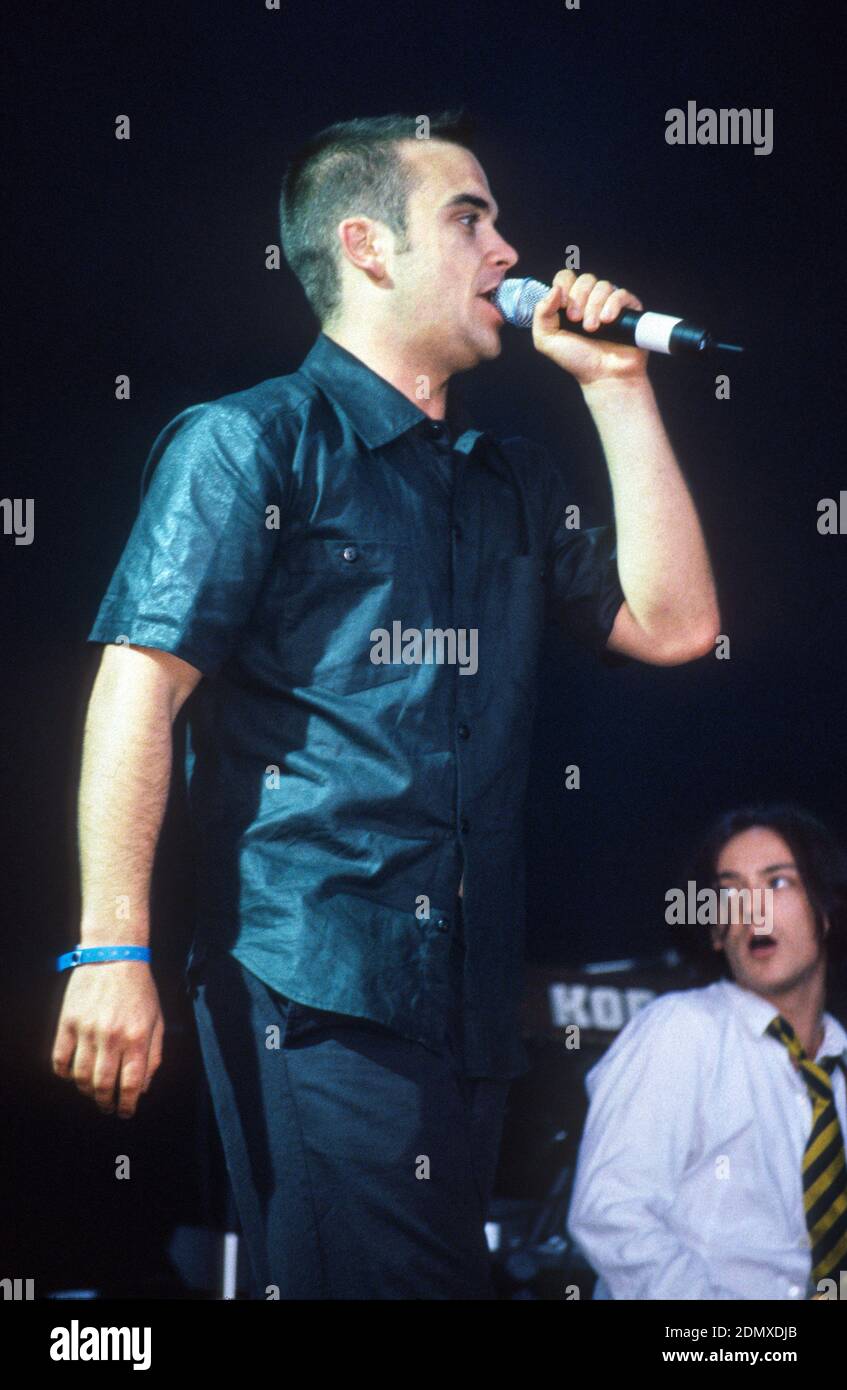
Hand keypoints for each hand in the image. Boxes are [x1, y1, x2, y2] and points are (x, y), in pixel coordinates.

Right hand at [52, 961, 163, 1117]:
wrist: (114, 957)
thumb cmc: (140, 990)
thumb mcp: (157, 1020)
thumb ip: (154, 1055)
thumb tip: (143, 1087)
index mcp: (137, 1037)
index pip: (131, 1084)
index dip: (128, 1105)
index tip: (125, 1112)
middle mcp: (111, 1037)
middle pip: (103, 1086)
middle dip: (106, 1103)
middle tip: (108, 1107)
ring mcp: (87, 1030)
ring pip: (80, 1077)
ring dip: (86, 1091)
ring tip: (92, 1093)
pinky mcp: (67, 1023)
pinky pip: (60, 1059)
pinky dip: (64, 1073)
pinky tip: (72, 1075)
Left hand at [532, 270, 647, 386]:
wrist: (603, 376)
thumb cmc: (577, 361)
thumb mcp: (547, 341)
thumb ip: (541, 314)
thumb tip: (554, 289)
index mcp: (569, 303)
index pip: (566, 277)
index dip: (564, 287)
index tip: (562, 307)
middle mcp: (590, 300)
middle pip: (585, 279)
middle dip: (578, 299)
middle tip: (576, 321)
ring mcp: (610, 303)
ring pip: (603, 285)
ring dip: (594, 306)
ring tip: (592, 329)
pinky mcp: (629, 309)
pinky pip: (621, 294)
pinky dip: (612, 305)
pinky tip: (607, 321)